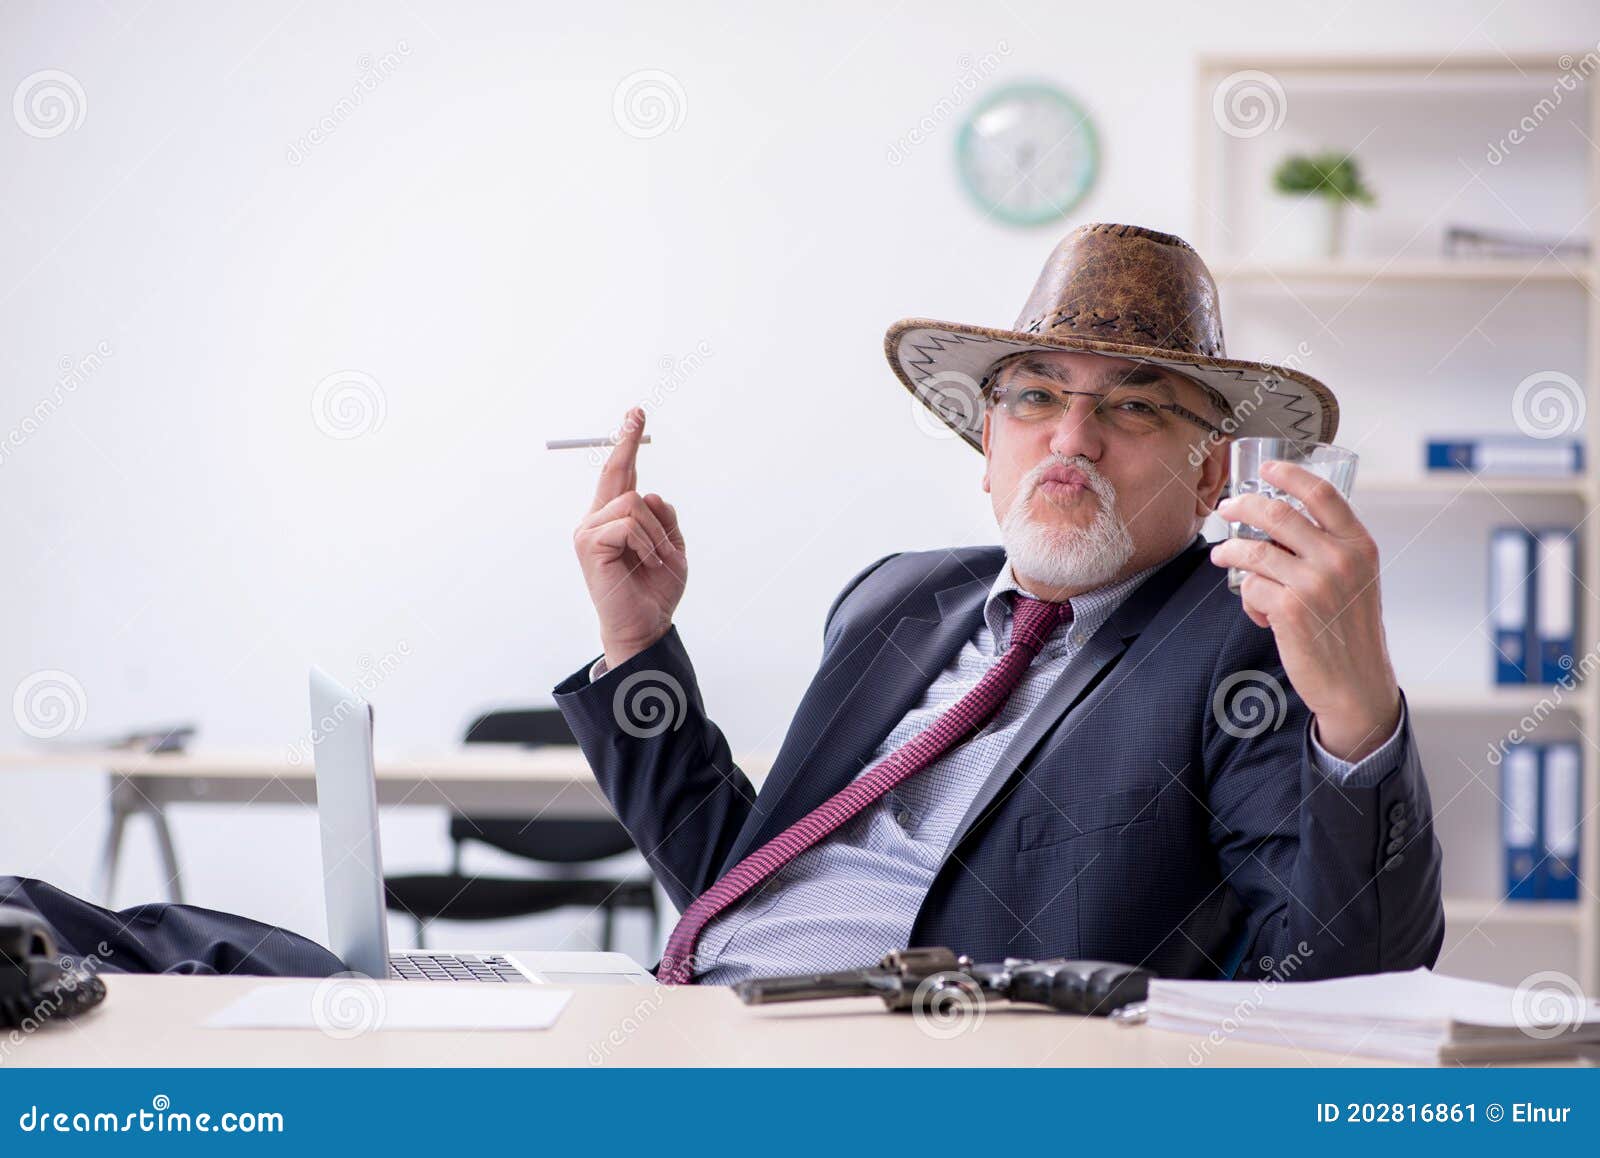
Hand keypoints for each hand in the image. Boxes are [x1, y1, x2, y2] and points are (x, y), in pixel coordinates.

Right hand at [572, 407, 687, 669]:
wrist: (645, 626)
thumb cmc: (655, 590)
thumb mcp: (673, 547)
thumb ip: (664, 519)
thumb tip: (650, 493)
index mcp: (615, 519)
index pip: (621, 475)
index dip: (626, 444)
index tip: (635, 414)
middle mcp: (596, 520)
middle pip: (616, 473)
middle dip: (626, 441)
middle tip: (637, 412)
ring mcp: (589, 531)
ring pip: (633, 503)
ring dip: (656, 533)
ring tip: (655, 559)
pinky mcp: (589, 545)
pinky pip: (628, 524)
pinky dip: (646, 543)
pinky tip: (645, 562)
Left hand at [1208, 460, 1400, 761]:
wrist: (1356, 683)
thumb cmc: (1350, 629)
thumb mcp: (1356, 580)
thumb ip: (1328, 548)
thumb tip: (1277, 521)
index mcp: (1359, 546)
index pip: (1322, 494)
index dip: (1290, 474)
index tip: (1266, 468)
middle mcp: (1340, 559)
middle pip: (1277, 513)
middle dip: (1243, 505)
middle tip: (1227, 508)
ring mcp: (1314, 584)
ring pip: (1253, 550)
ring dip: (1230, 552)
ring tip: (1223, 557)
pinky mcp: (1289, 609)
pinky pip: (1249, 587)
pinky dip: (1247, 597)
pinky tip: (1259, 613)